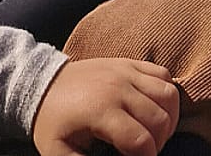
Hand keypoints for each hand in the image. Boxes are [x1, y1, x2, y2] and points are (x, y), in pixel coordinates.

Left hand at [32, 58, 179, 155]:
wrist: (42, 83)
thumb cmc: (52, 122)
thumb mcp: (59, 152)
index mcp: (101, 110)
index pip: (141, 141)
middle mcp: (118, 87)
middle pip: (160, 120)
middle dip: (158, 142)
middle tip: (142, 150)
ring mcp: (125, 71)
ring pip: (169, 95)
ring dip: (168, 118)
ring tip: (152, 131)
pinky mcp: (129, 63)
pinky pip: (163, 75)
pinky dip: (166, 94)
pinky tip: (153, 109)